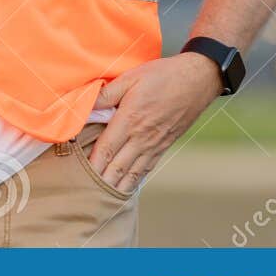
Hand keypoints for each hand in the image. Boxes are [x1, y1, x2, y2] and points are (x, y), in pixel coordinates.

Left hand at [86, 53, 223, 194]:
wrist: (198, 81)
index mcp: (130, 120)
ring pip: (132, 172)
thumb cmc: (163, 76)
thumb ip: (106, 94)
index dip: (92, 164)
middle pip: (117, 166)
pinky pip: (147, 167)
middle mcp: (142, 137)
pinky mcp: (164, 145)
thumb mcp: (130, 77)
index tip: (78, 175)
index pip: (106, 149)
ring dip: (117, 186)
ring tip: (103, 199)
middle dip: (101, 181)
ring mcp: (155, 144)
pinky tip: (127, 186)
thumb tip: (84, 105)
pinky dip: (135, 180)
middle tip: (86, 194)